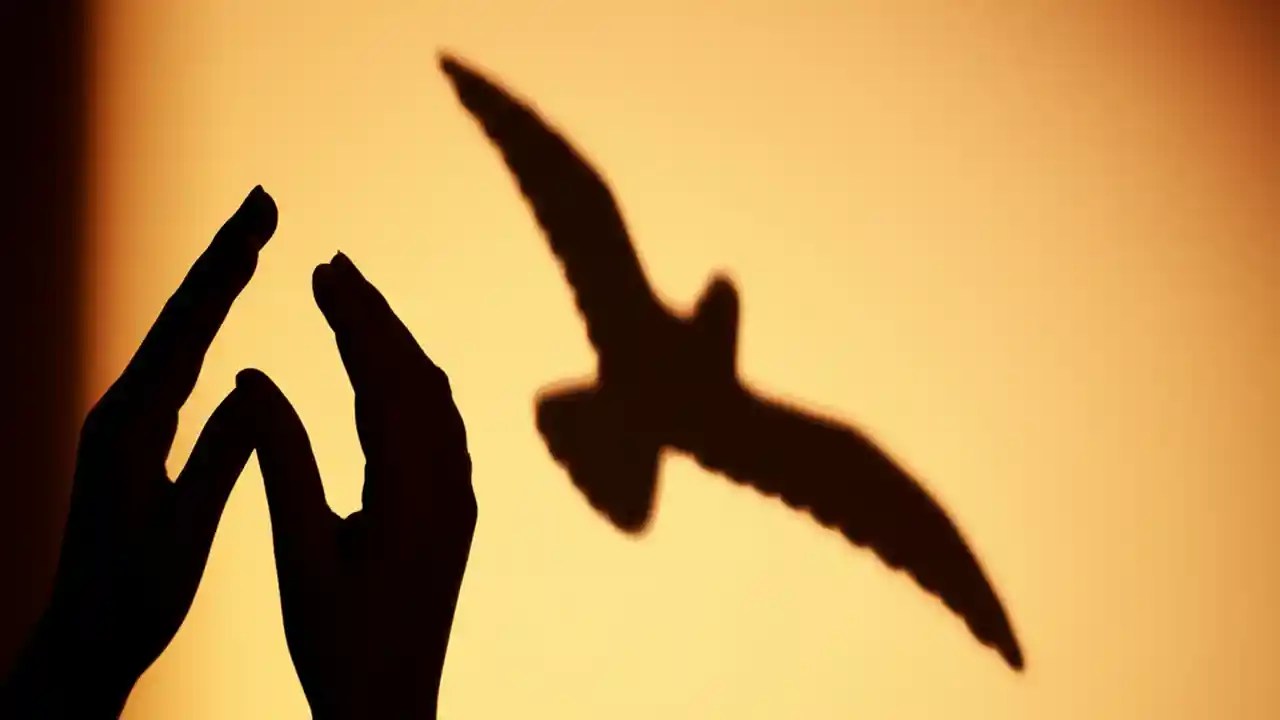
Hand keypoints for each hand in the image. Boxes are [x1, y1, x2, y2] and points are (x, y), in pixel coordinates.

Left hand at [1, 186, 277, 716]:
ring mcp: (122, 421)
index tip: (260, 219)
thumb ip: (217, 459)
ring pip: (175, 334)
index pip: (188, 330)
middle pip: (179, 315)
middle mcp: (120, 411)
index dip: (226, 270)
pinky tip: (217, 314)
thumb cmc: (132, 598)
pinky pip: (174, 364)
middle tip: (261, 202)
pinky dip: (203, 325)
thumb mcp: (182, 531)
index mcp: (132, 428)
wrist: (84, 639)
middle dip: (222, 255)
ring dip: (214, 283)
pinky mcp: (131, 436)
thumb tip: (251, 389)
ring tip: (250, 242)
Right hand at [237, 252, 475, 718]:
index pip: (385, 382)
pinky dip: (414, 386)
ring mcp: (458, 500)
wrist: (391, 707)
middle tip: (338, 267)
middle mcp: (448, 487)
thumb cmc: (339, 643)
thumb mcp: (300, 552)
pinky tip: (392, 377)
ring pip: (436, 402)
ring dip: (399, 348)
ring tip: (358, 305)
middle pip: (419, 379)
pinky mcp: (455, 514)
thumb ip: (282, 460)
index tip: (326, 270)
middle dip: (379, 319)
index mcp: (411, 494)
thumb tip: (254, 376)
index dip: (356, 321)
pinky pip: (442, 430)